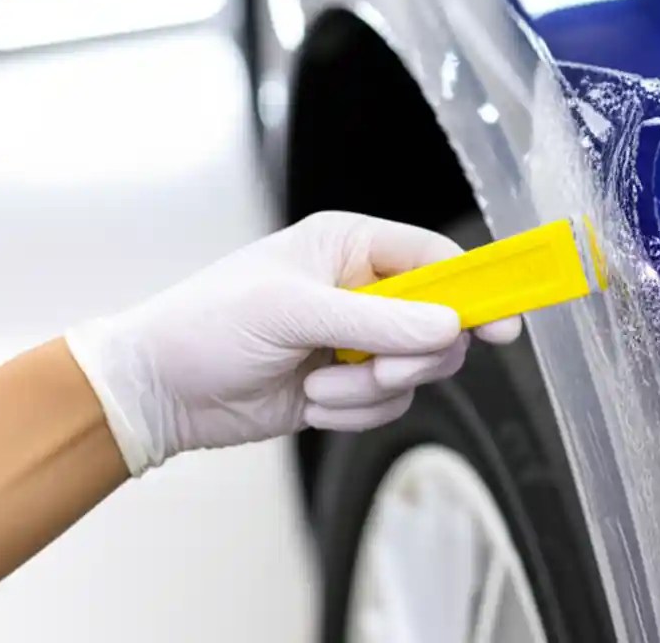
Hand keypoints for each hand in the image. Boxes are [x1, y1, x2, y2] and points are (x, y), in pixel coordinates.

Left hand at [65, 211, 520, 475]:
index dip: (476, 290)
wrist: (158, 388)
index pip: (438, 260)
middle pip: (441, 323)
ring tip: (318, 387)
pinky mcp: (347, 384)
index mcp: (352, 247)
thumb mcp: (292, 311)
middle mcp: (363, 290)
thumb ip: (377, 320)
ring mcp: (357, 341)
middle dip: (412, 357)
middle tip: (380, 371)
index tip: (501, 326)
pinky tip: (310, 404)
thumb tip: (450, 325)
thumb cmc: (209, 324)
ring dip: (371, 390)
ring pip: (417, 372)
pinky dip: (354, 413)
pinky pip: (388, 404)